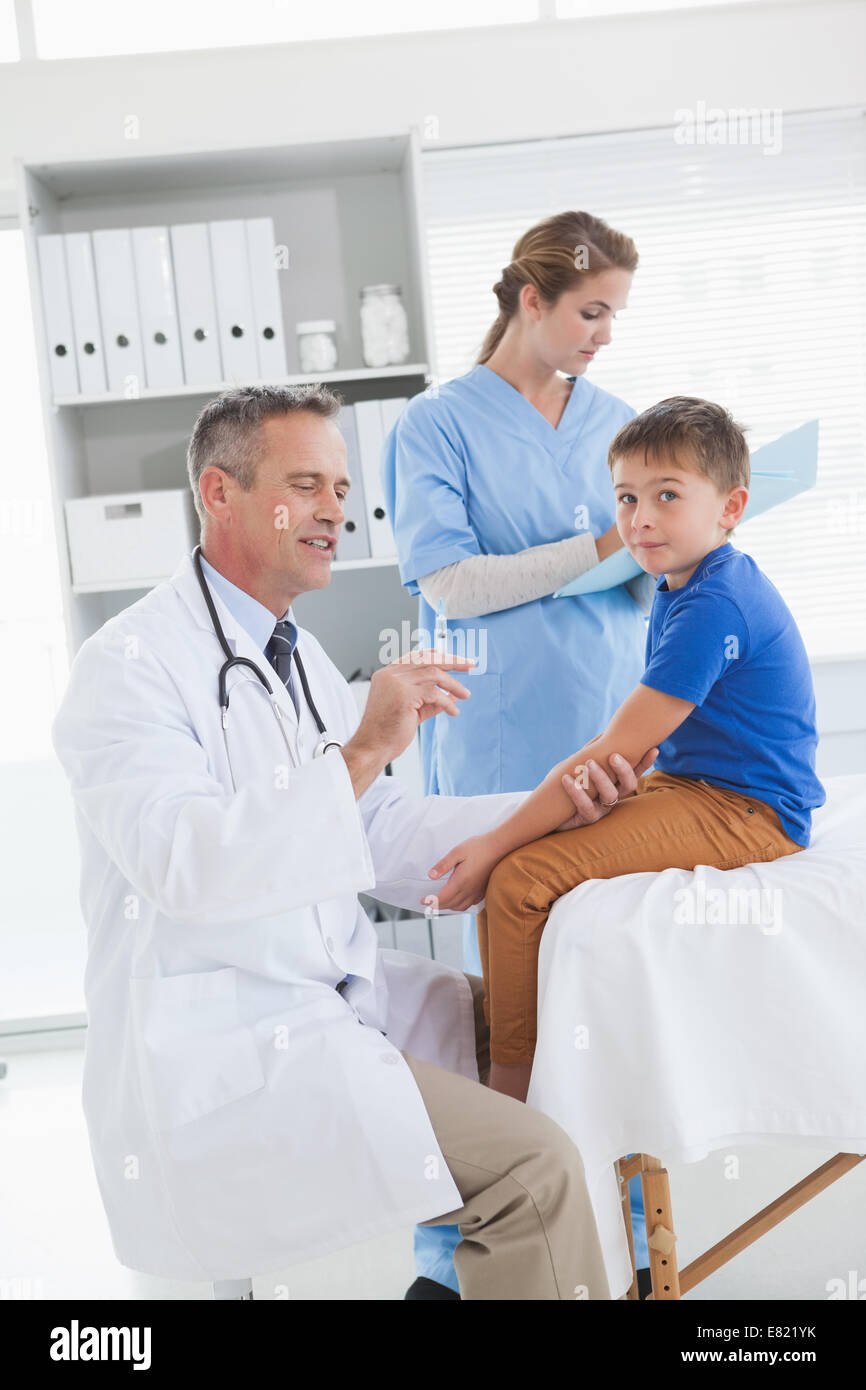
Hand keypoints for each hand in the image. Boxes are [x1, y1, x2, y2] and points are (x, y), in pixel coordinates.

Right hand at [344, 649, 474, 772]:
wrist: (373, 746)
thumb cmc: (388, 731)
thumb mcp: (413, 710)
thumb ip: (431, 699)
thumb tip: (453, 694)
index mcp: (388, 674)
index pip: (416, 656)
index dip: (437, 655)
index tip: (454, 659)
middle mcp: (390, 674)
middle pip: (427, 659)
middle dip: (452, 661)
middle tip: (469, 665)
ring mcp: (396, 682)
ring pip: (433, 674)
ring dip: (453, 684)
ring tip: (465, 694)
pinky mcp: (404, 694)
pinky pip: (434, 693)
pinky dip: (447, 702)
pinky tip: (453, 711)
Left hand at [423, 834, 500, 912]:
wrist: (497, 847)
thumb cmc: (477, 847)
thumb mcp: (457, 852)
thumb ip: (443, 865)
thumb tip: (431, 875)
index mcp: (461, 881)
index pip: (442, 898)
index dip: (431, 901)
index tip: (422, 901)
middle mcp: (469, 890)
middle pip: (450, 904)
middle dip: (437, 906)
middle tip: (428, 903)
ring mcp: (476, 891)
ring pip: (460, 907)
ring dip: (448, 907)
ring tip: (441, 903)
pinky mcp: (482, 889)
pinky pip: (470, 904)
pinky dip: (460, 905)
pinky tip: (458, 900)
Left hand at [554, 747, 658, 830]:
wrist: (551, 813)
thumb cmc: (567, 786)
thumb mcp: (579, 767)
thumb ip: (592, 753)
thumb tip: (604, 734)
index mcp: (615, 783)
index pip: (634, 772)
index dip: (645, 762)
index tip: (654, 749)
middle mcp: (613, 796)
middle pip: (628, 784)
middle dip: (624, 769)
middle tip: (613, 756)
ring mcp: (602, 809)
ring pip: (609, 795)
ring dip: (600, 777)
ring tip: (588, 763)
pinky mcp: (587, 819)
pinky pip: (586, 806)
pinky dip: (576, 792)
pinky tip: (566, 779)